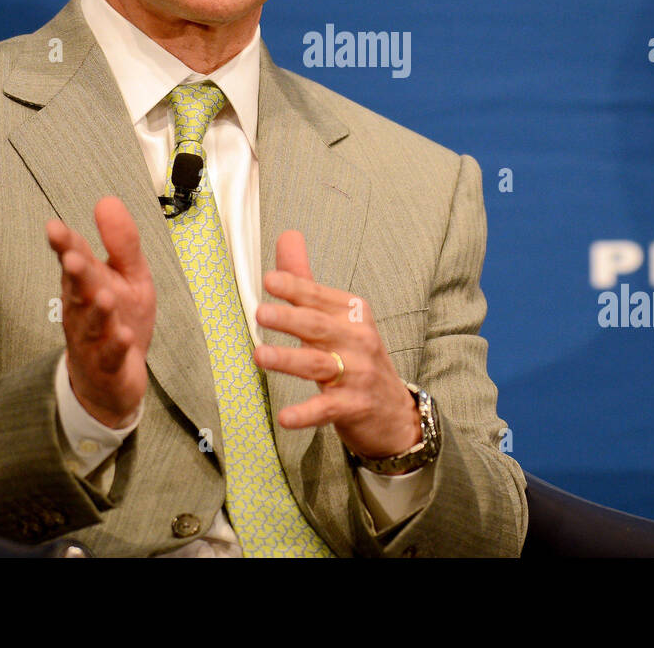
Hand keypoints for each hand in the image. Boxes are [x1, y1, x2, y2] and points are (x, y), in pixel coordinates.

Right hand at [46, 197, 153, 427]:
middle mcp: (82, 309)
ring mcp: (92, 340)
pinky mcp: (107, 366)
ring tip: (105, 296)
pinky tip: (125, 336)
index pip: (74, 258)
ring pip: (92, 324)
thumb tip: (106, 200)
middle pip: (77, 290)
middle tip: (72, 259)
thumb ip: (121, 242)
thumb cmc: (118, 319)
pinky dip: (116, 346)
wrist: (113, 380)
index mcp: (86, 283)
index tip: (53, 228)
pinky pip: (110, 356)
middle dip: (75, 275)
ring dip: (97, 310)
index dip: (64, 244)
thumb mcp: (129, 276)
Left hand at [253, 230, 421, 462]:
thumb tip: (287, 235)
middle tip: (261, 313)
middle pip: (319, 326)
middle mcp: (357, 339)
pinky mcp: (355, 407)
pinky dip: (307, 413)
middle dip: (290, 319)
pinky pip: (327, 408)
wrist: (394, 413)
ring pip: (319, 364)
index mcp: (352, 313)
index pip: (319, 297)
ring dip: (289, 360)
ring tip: (259, 356)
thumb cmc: (357, 358)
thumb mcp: (337, 318)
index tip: (269, 280)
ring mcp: (358, 374)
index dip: (295, 288)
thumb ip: (307, 281)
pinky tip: (286, 418)